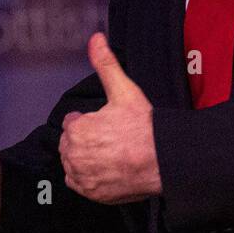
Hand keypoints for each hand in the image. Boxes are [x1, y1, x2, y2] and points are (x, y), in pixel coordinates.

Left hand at [59, 32, 160, 204]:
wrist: (162, 160)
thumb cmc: (143, 127)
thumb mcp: (124, 90)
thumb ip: (106, 63)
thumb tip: (96, 38)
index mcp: (77, 129)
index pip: (73, 124)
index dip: (90, 121)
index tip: (107, 124)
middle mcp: (74, 155)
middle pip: (72, 144)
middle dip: (87, 140)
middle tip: (111, 138)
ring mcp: (82, 176)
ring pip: (74, 163)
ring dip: (85, 158)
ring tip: (110, 153)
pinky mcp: (91, 193)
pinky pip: (79, 184)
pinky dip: (88, 177)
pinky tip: (106, 168)